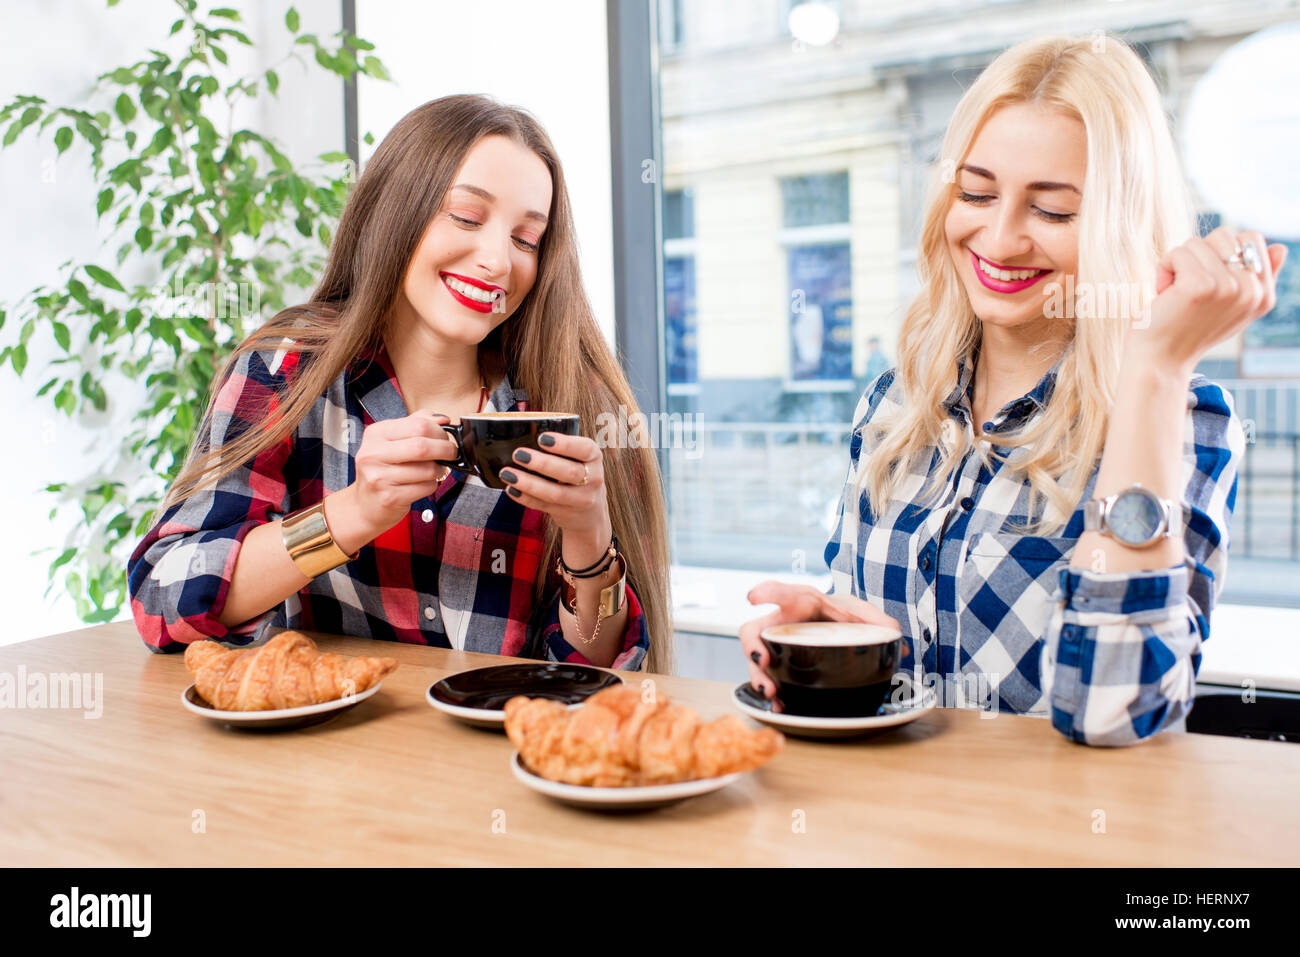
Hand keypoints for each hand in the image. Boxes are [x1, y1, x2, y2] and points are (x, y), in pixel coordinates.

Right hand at [345, 409, 457, 534]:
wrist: (366, 504)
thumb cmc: (384, 470)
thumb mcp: (393, 441)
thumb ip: (417, 424)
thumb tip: (443, 419)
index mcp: (376, 433)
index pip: (417, 425)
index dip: (439, 431)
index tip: (446, 438)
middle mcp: (373, 453)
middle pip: (422, 446)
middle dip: (445, 449)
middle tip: (451, 453)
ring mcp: (379, 477)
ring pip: (427, 469)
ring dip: (439, 470)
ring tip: (435, 470)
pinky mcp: (390, 497)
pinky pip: (425, 487)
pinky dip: (432, 485)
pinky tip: (424, 483)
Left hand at [499, 432, 610, 563]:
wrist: (590, 512)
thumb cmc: (578, 473)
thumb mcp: (580, 459)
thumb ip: (561, 449)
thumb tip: (523, 435)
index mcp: (594, 458)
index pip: (584, 449)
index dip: (564, 444)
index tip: (542, 438)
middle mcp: (593, 479)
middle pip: (569, 472)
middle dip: (542, 463)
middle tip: (518, 454)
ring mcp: (581, 500)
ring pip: (555, 493)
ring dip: (529, 483)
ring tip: (507, 473)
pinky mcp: (567, 514)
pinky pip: (544, 506)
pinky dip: (526, 498)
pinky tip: (512, 489)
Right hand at [738, 581, 901, 705]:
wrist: (840, 626)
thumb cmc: (846, 615)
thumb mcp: (865, 615)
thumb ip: (881, 623)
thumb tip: (900, 644)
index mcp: (804, 603)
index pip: (784, 593)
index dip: (768, 593)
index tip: (753, 597)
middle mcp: (784, 622)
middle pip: (755, 629)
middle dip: (753, 644)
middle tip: (762, 659)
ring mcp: (778, 644)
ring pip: (756, 657)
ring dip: (759, 676)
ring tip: (771, 692)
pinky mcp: (780, 664)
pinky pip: (767, 677)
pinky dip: (772, 694)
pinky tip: (779, 705)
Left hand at [1135, 226, 1287, 373]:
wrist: (1159, 361)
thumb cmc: (1188, 329)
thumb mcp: (1230, 305)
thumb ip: (1256, 278)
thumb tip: (1281, 248)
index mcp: (1264, 295)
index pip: (1252, 238)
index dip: (1219, 252)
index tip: (1207, 283)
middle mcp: (1252, 291)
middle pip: (1223, 234)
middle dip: (1197, 256)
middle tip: (1187, 289)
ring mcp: (1229, 287)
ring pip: (1197, 243)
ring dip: (1178, 264)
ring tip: (1176, 294)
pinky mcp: (1200, 285)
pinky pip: (1178, 253)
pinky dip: (1164, 269)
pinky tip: (1164, 295)